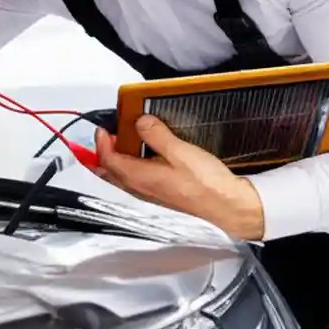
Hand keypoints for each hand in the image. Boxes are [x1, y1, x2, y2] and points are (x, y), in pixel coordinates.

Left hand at [93, 116, 264, 239]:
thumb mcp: (179, 151)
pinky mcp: (161, 194)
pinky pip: (136, 180)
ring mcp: (150, 194)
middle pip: (110, 171)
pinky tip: (144, 157)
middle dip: (104, 152)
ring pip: (122, 177)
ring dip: (117, 160)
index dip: (101, 143)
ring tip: (123, 142)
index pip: (108, 160)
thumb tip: (140, 122)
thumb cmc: (205, 184)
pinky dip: (131, 166)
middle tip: (109, 134)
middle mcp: (140, 188)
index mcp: (139, 177)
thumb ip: (156, 135)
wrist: (227, 206)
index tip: (103, 128)